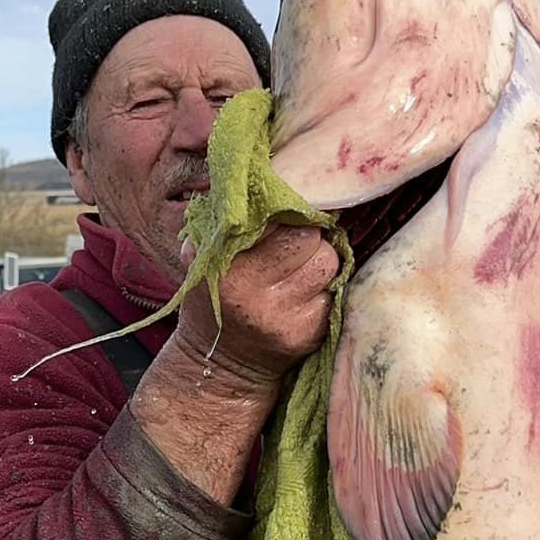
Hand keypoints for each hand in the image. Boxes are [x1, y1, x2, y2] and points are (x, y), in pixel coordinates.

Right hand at [174, 221, 338, 385]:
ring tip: (299, 268)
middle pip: (309, 237)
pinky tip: (303, 295)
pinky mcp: (307, 336)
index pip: (277, 218)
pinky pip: (333, 294)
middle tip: (296, 241)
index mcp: (224, 268)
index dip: (288, 209)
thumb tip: (266, 174)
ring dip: (320, 259)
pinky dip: (324, 289)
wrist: (219, 365)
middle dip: (308, 233)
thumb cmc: (216, 297)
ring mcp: (283, 319)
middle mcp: (252, 295)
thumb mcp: (206, 256)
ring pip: (328, 263)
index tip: (287, 212)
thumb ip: (228, 220)